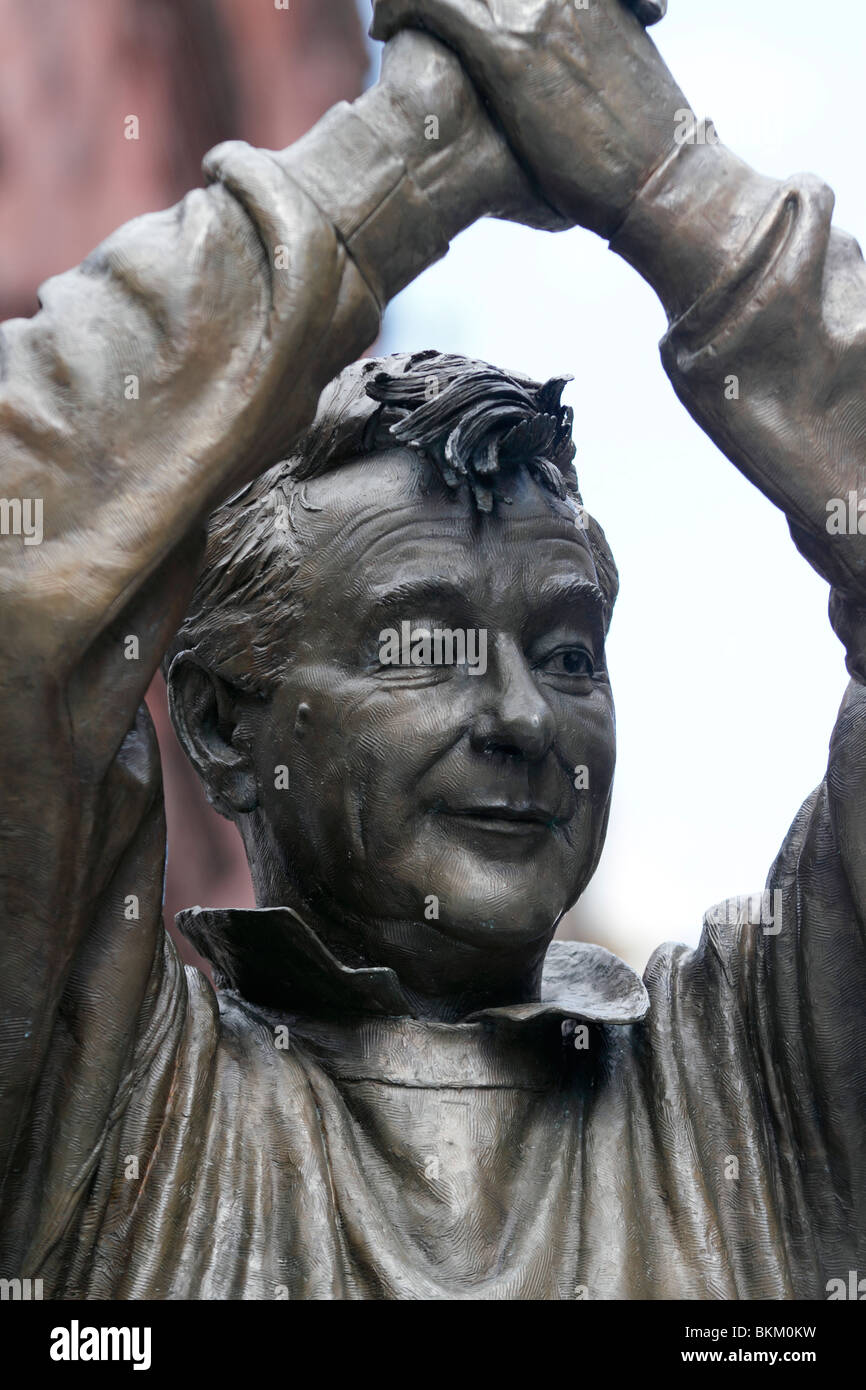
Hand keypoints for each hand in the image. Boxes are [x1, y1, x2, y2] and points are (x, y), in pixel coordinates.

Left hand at [371, 0, 689, 237]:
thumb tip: (561, 73)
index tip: (442, 0)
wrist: (661, 179)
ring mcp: (537, 10)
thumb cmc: (643, 147)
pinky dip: (402, 5)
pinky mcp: (510, 48)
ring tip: (388, 10)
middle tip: (405, 0)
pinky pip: (437, 3)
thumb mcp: (615, 72)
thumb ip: (584, 47)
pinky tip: (384, 29)